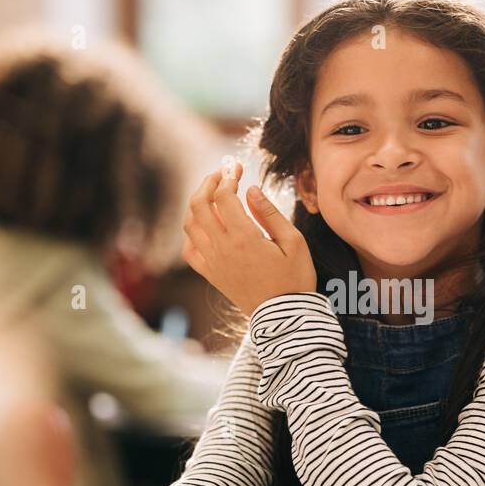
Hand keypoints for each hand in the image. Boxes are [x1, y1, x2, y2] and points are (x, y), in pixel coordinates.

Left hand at [180, 162, 315, 314]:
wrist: (285, 317)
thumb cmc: (295, 279)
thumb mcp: (293, 242)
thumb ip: (270, 213)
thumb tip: (251, 190)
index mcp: (244, 237)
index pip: (223, 196)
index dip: (228, 177)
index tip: (237, 168)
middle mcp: (222, 248)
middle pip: (199, 205)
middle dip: (208, 183)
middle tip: (222, 174)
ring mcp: (213, 262)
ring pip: (190, 224)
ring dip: (197, 203)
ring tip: (213, 194)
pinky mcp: (211, 274)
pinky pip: (189, 249)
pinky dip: (192, 232)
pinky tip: (204, 225)